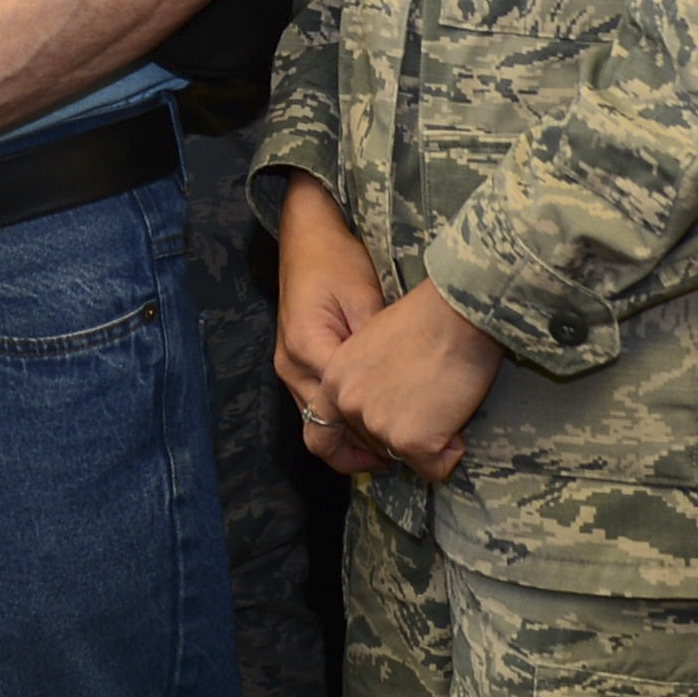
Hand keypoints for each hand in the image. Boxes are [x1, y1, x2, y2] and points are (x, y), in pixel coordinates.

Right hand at [271, 174, 392, 476]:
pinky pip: (316, 410)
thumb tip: (400, 385)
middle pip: (322, 432)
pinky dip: (340, 425)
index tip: (408, 448)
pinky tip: (370, 426)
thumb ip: (375, 343)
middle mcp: (291, 367)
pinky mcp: (295, 365)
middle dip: (360, 453)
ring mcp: (289, 369)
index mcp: (308, 350)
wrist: (307, 236)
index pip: (341, 413)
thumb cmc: (337, 260)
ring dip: (349, 443)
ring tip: (390, 452)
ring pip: (316, 427)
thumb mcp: (364, 296)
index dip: (375, 434)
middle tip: (402, 461)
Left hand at [318, 277, 503, 483]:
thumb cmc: (428, 318)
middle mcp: (348, 404)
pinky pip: (434, 468)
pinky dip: (450, 453)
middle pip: (371, 446)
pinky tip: (457, 416)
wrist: (458, 313)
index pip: (322, 434)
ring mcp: (377, 425)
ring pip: (404, 457)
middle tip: (428, 412)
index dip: (348, 450)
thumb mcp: (373, 343)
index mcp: (333, 378)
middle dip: (401, 438)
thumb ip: (364, 380)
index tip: (374, 454)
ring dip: (429, 440)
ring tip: (445, 401)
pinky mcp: (409, 441)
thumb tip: (380, 406)